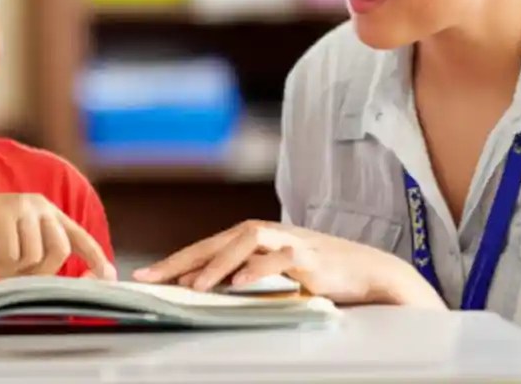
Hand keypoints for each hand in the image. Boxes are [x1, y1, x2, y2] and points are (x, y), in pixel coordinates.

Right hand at [0, 189, 115, 279]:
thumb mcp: (18, 242)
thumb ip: (39, 253)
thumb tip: (59, 282)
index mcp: (48, 213)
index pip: (79, 236)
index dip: (96, 257)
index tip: (108, 276)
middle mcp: (39, 206)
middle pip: (60, 250)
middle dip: (41, 272)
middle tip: (18, 273)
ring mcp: (21, 206)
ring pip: (34, 256)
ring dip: (15, 269)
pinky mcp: (1, 213)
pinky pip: (10, 254)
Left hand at [133, 220, 443, 306]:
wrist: (372, 273)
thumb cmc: (324, 275)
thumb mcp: (278, 275)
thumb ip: (244, 274)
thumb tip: (203, 285)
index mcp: (258, 238)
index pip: (210, 244)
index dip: (178, 259)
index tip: (148, 276)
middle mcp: (270, 233)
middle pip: (219, 238)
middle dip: (183, 258)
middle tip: (153, 277)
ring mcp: (291, 241)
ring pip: (246, 240)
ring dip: (218, 262)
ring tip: (194, 286)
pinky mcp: (312, 257)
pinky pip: (281, 257)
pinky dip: (258, 268)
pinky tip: (239, 283)